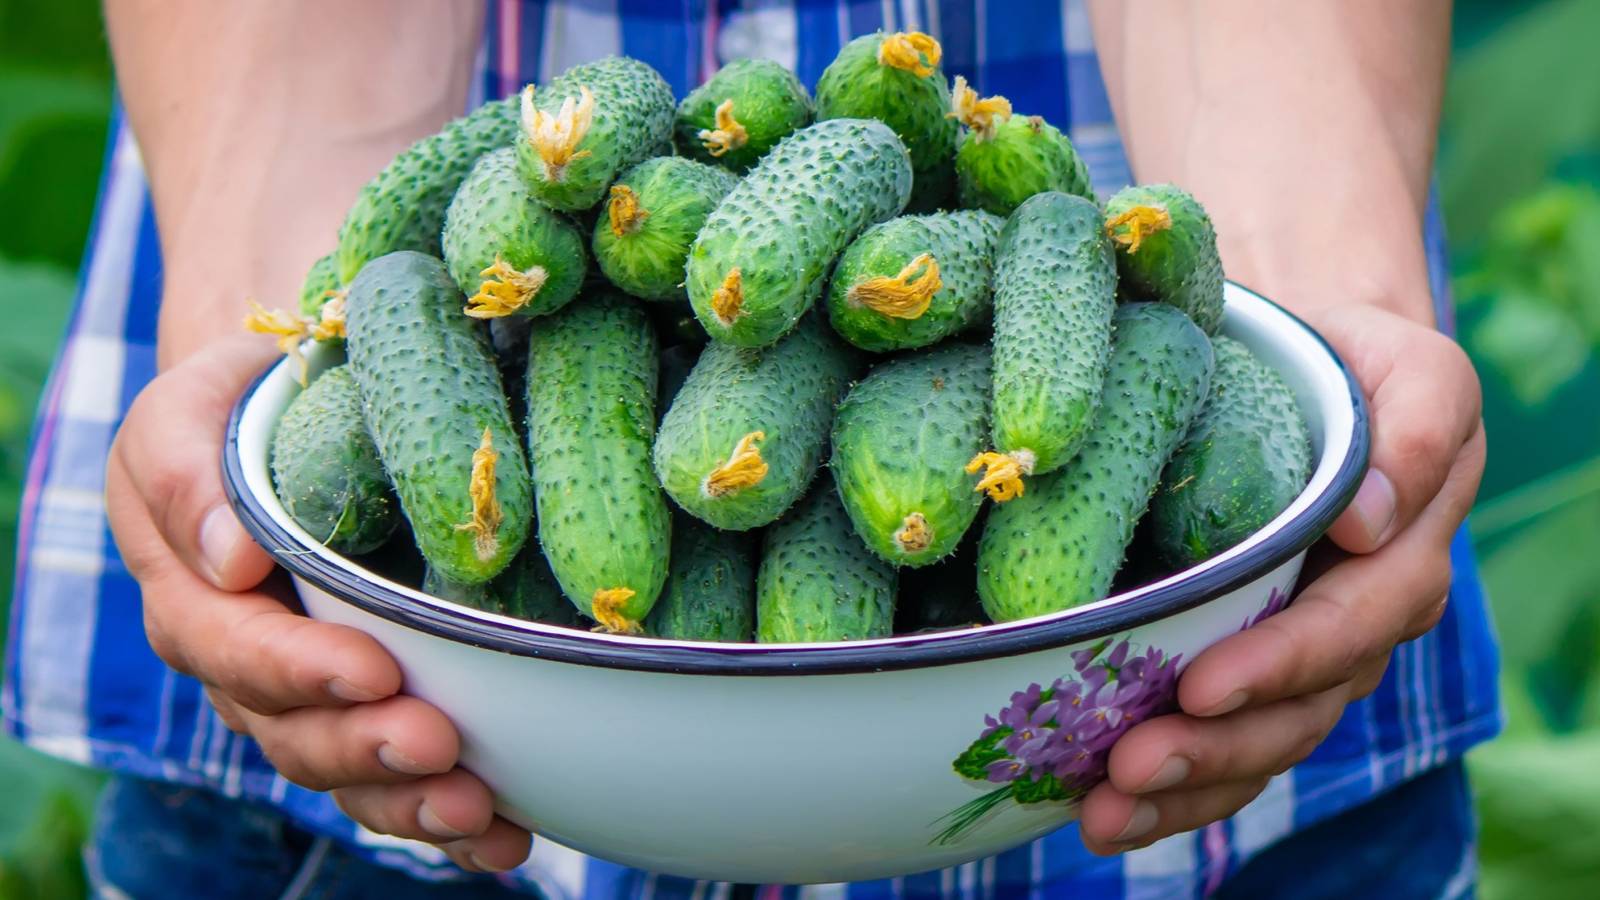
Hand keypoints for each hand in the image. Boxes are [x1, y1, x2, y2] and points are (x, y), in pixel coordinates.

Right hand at [106, 334, 530, 872]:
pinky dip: (449, 819)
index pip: (235, 654)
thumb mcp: (186, 413)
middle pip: (296, 734)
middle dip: (368, 749)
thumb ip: (185, 479)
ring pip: (349, 774)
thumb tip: (231, 563)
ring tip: (482, 809)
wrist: (296, 409)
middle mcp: (250, 667)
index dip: (300, 672)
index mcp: (195, 601)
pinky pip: (398, 783)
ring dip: (412, 803)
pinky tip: (507, 837)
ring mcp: (314, 699)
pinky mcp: (373, 710)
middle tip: (441, 744)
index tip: (373, 669)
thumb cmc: (240, 406)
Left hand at [1076, 302, 1485, 853]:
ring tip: (1099, 809)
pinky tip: (1097, 815)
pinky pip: (1222, 748)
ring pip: (1257, 747)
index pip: (1345, 630)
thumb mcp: (1414, 373)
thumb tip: (1372, 518)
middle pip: (1296, 713)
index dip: (1279, 665)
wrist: (1311, 377)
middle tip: (1127, 764)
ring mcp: (1299, 660)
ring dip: (1181, 787)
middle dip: (1213, 747)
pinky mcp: (1246, 672)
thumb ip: (1418, 432)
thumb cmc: (1358, 369)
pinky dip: (1168, 794)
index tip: (1201, 685)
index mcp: (1399, 563)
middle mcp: (1354, 627)